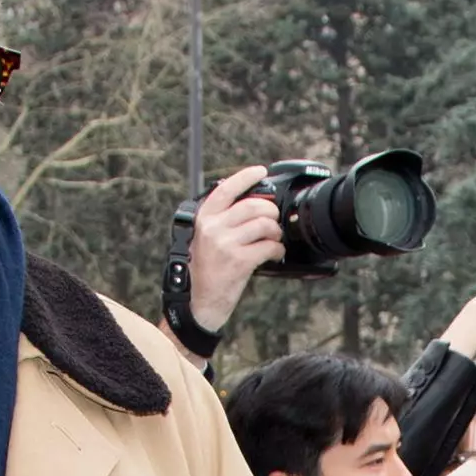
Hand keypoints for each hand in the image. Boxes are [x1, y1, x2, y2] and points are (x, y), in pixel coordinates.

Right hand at [177, 167, 284, 341]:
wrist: (197, 304)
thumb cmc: (203, 273)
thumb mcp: (203, 240)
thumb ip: (220, 221)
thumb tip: (249, 204)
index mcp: (204, 219)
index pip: (226, 189)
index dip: (246, 177)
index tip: (260, 172)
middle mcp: (213, 228)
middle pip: (253, 205)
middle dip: (270, 210)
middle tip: (273, 219)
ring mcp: (226, 245)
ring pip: (264, 224)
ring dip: (276, 231)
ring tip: (274, 238)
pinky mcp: (239, 262)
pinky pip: (269, 247)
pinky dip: (278, 250)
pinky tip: (275, 254)